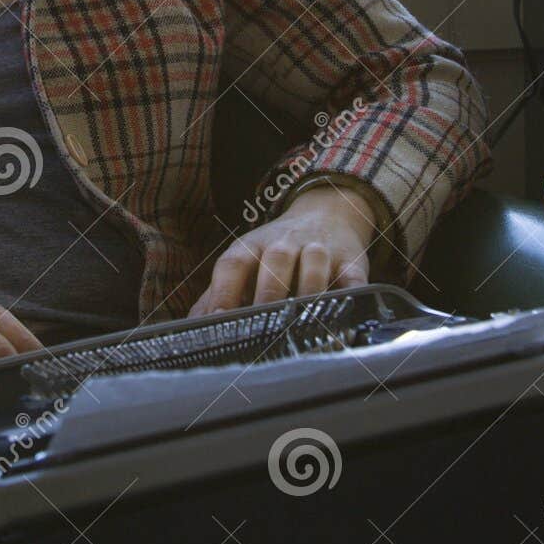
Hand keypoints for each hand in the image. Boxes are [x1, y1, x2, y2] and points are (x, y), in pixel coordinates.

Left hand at [187, 186, 378, 317]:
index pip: (233, 263)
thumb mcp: (245, 261)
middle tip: (260, 329)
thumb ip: (219, 292)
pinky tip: (343, 318)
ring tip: (300, 324)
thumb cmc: (276, 251)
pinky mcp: (351, 261)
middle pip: (274, 261)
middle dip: (267, 294)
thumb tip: (191, 326)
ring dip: (307, 292)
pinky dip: (350, 296)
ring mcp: (320, 249)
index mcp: (252, 246)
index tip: (217, 321)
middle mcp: (284, 243)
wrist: (326, 214)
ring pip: (314, 264)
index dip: (224, 291)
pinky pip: (353, 277)